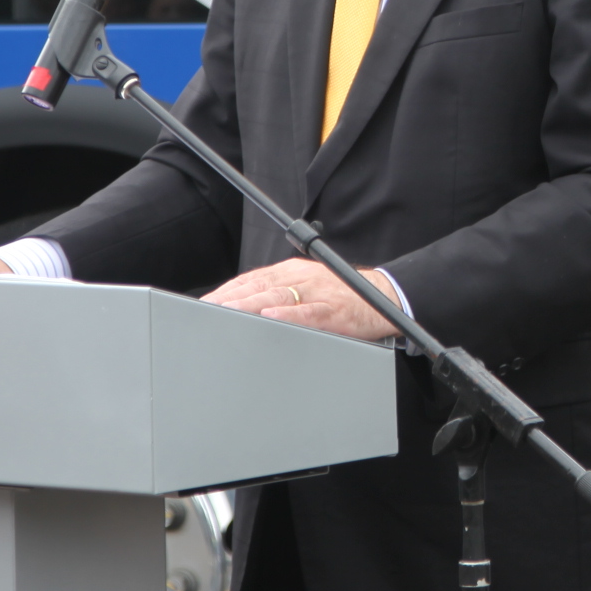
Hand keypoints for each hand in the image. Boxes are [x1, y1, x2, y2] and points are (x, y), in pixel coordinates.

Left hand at [206, 256, 395, 341]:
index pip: (252, 280)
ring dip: (251, 306)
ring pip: (279, 298)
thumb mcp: (307, 287)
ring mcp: (318, 293)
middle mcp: (302, 278)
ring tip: (229, 313)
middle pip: (260, 287)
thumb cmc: (340, 296)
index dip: (228, 291)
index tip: (206, 303)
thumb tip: (244, 305)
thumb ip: (278, 293)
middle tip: (208, 310)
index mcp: (292, 272)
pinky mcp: (334, 310)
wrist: (383, 299)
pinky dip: (289, 316)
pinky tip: (272, 318)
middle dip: (231, 299)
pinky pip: (309, 313)